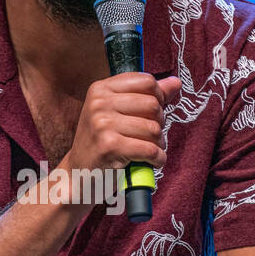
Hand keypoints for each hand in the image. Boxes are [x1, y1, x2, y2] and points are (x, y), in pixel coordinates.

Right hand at [60, 73, 181, 201]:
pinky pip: (149, 149)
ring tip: (150, 150)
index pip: (146, 81)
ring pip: (153, 128)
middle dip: (159, 123)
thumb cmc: (102, 142)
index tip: (153, 113)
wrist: (78, 174)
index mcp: (101, 89)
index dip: (158, 97)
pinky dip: (157, 159)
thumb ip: (147, 96)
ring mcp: (102, 124)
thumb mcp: (118, 113)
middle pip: (153, 105)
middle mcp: (99, 103)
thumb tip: (176, 82)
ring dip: (159, 144)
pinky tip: (152, 162)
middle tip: (152, 136)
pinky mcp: (109, 146)